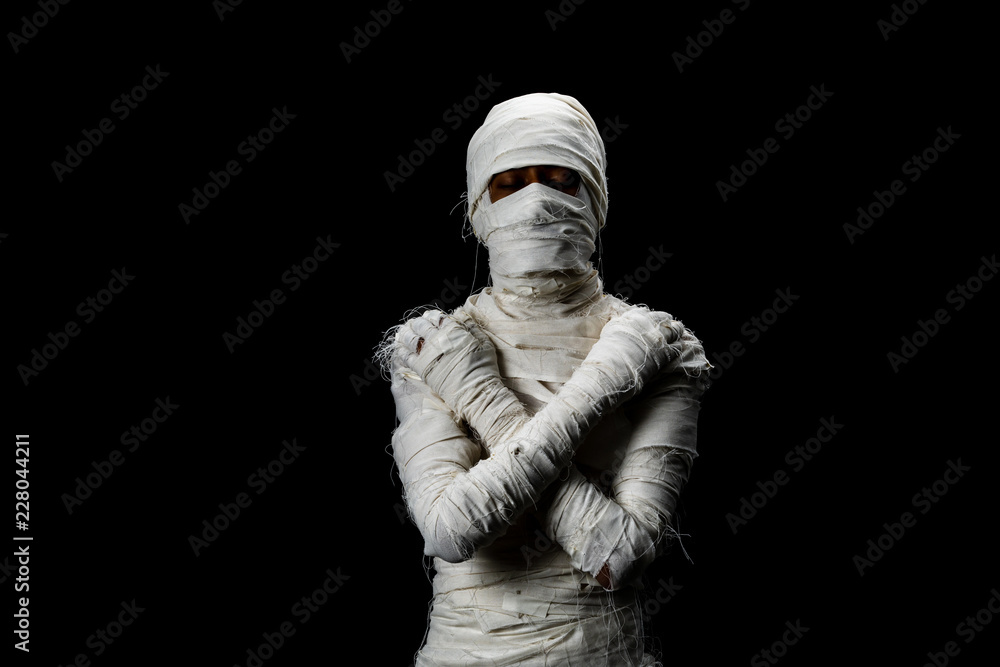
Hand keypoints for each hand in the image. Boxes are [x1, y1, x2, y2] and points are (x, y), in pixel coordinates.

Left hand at [394, 310, 527, 447]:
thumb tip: (462, 316)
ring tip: (404, 332)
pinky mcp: (421, 369)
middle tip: (415, 323)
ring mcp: (427, 354)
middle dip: (418, 323)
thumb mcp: (484, 343)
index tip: (430, 317)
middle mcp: (438, 340)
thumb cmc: (484, 369)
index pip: (438, 318)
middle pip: (422, 326)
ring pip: (411, 339)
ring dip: (407, 333)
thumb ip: (472, 327)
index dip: (433, 316)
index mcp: (453, 331)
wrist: (476, 392)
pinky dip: (402, 350)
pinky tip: (400, 347)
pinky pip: (406, 356)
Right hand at [575, 307, 684, 406]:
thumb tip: (623, 321)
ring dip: (677, 332)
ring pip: (675, 330)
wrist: (611, 369)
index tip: (654, 321)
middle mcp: (648, 324)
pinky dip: (677, 347)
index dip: (652, 318)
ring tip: (678, 334)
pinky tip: (677, 348)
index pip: (647, 313)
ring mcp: (658, 338)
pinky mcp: (665, 352)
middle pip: (664, 318)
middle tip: (670, 326)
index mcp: (633, 317)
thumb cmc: (605, 353)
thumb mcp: (611, 331)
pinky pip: (677, 347)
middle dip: (667, 322)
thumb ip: (621, 324)